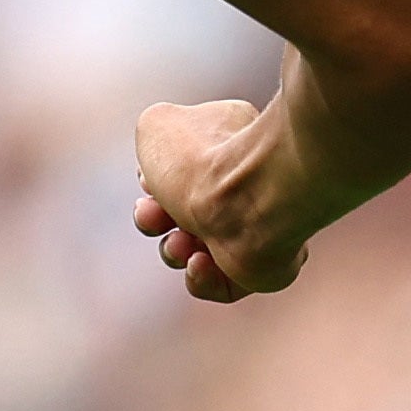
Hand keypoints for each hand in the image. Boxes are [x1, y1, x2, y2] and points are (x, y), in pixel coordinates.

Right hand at [130, 96, 301, 302]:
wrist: (251, 197)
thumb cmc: (204, 159)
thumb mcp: (157, 126)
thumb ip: (155, 132)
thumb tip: (168, 157)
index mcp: (228, 144)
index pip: (183, 169)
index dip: (153, 181)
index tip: (147, 182)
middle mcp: (245, 184)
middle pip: (182, 213)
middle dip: (155, 219)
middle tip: (153, 216)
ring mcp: (256, 225)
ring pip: (198, 250)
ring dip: (174, 251)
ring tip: (182, 243)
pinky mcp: (263, 266)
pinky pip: (223, 284)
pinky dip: (202, 278)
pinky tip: (200, 262)